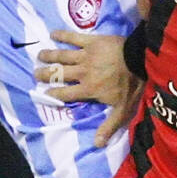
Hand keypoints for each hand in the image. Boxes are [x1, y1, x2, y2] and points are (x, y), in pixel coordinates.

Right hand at [36, 29, 142, 146]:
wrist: (141, 59)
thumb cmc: (132, 85)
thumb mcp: (123, 110)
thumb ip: (109, 126)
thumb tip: (97, 144)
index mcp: (88, 89)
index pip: (65, 94)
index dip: (53, 95)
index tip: (43, 94)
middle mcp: (82, 73)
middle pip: (59, 74)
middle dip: (46, 74)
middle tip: (35, 74)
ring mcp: (85, 55)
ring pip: (62, 56)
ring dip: (49, 56)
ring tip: (39, 56)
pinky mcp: (91, 41)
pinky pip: (73, 37)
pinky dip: (62, 35)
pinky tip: (53, 33)